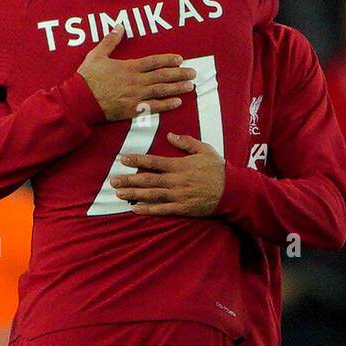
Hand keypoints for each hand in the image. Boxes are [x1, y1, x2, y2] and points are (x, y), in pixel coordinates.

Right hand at [77, 27, 194, 121]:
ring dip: (178, 88)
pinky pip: (153, 107)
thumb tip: (120, 25)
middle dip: (179, 74)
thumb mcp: (97, 55)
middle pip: (162, 76)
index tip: (180, 59)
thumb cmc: (87, 78)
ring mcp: (136, 97)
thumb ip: (110, 41)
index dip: (168, 60)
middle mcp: (136, 81)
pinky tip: (178, 102)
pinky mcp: (133, 110)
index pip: (153, 61)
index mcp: (129, 67)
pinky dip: (166, 105)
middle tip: (193, 72)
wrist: (80, 101)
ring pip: (161, 91)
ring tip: (190, 86)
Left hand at [109, 132, 225, 215]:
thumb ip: (186, 142)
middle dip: (129, 179)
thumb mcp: (204, 150)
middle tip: (113, 180)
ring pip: (151, 195)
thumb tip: (170, 135)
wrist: (232, 191)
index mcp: (179, 165)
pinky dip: (147, 210)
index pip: (154, 162)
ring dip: (133, 194)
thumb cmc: (218, 169)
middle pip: (148, 179)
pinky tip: (135, 209)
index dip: (137, 160)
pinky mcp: (182, 208)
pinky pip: (162, 210)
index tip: (122, 159)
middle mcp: (176, 180)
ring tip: (118, 194)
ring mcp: (178, 196)